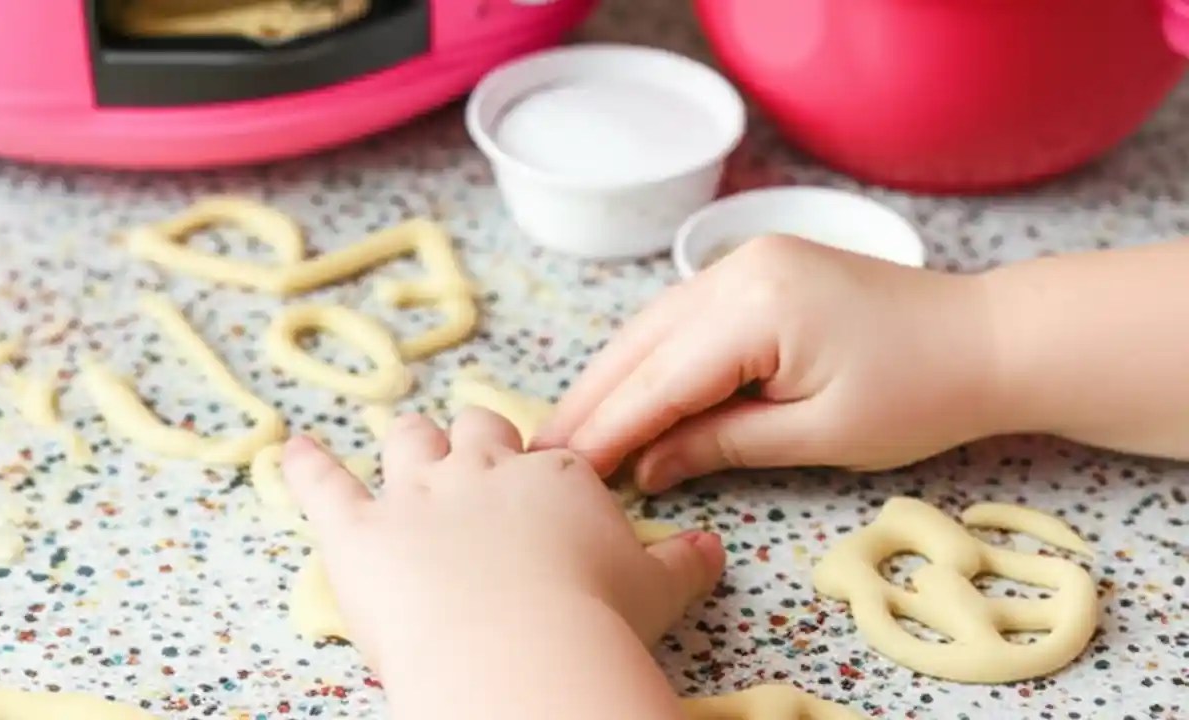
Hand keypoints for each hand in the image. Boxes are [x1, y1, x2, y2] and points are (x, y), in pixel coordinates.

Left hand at [282, 409, 725, 671]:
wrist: (520, 649)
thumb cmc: (596, 617)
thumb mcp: (658, 589)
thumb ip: (684, 561)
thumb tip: (713, 548)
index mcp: (553, 477)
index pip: (544, 454)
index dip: (536, 467)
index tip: (535, 483)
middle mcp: (482, 470)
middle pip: (475, 430)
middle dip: (474, 440)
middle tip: (474, 455)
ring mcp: (415, 493)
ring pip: (408, 439)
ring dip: (409, 440)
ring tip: (406, 439)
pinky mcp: (357, 529)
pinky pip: (321, 484)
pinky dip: (303, 466)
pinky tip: (289, 449)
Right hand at [533, 235, 998, 491]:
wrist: (988, 338)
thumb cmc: (919, 395)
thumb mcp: (816, 435)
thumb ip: (721, 444)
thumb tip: (646, 469)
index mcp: (757, 306)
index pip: (658, 379)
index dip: (606, 430)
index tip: (559, 472)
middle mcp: (739, 268)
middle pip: (639, 344)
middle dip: (590, 401)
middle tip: (537, 455)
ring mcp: (747, 259)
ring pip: (652, 326)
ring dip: (610, 378)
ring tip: (568, 430)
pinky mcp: (758, 268)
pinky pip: (682, 317)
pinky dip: (649, 358)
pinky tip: (624, 391)